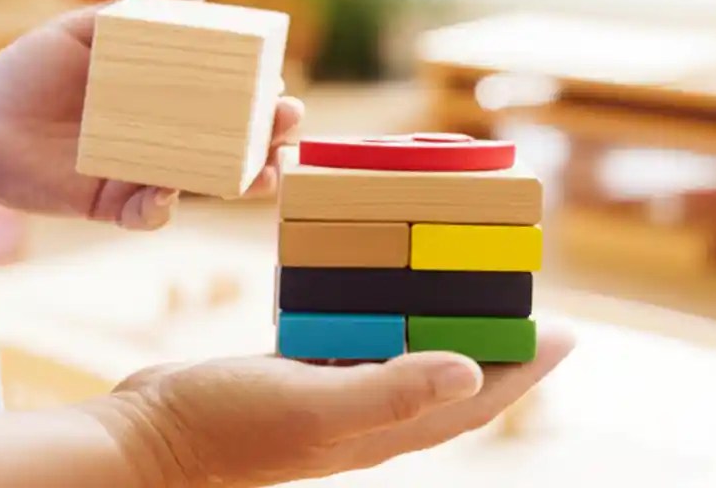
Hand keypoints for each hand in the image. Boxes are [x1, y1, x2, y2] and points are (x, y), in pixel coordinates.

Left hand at [0, 0, 303, 228]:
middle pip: (229, 143)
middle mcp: (158, 138)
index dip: (257, 96)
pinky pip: (146, 214)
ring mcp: (137, 173)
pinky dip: (161, 207)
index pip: (223, 98)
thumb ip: (137, 12)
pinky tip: (166, 191)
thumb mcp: (83, 31)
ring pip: (202, 184)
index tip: (282, 83)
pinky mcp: (108, 205)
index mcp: (159, 96)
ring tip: (265, 169)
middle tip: (288, 121)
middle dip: (267, 137)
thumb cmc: (25, 72)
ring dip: (240, 178)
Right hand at [97, 327, 573, 486]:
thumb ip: (392, 389)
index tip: (564, 332)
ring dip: (436, 319)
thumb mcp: (314, 404)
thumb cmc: (228, 428)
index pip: (474, 401)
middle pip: (448, 372)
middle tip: (517, 292)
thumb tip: (474, 372)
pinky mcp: (297, 373)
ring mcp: (330, 393)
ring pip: (402, 351)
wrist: (151, 439)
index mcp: (382, 427)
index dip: (524, 369)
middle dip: (490, 338)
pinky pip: (353, 337)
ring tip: (459, 278)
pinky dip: (375, 310)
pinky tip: (373, 283)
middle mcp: (366, 413)